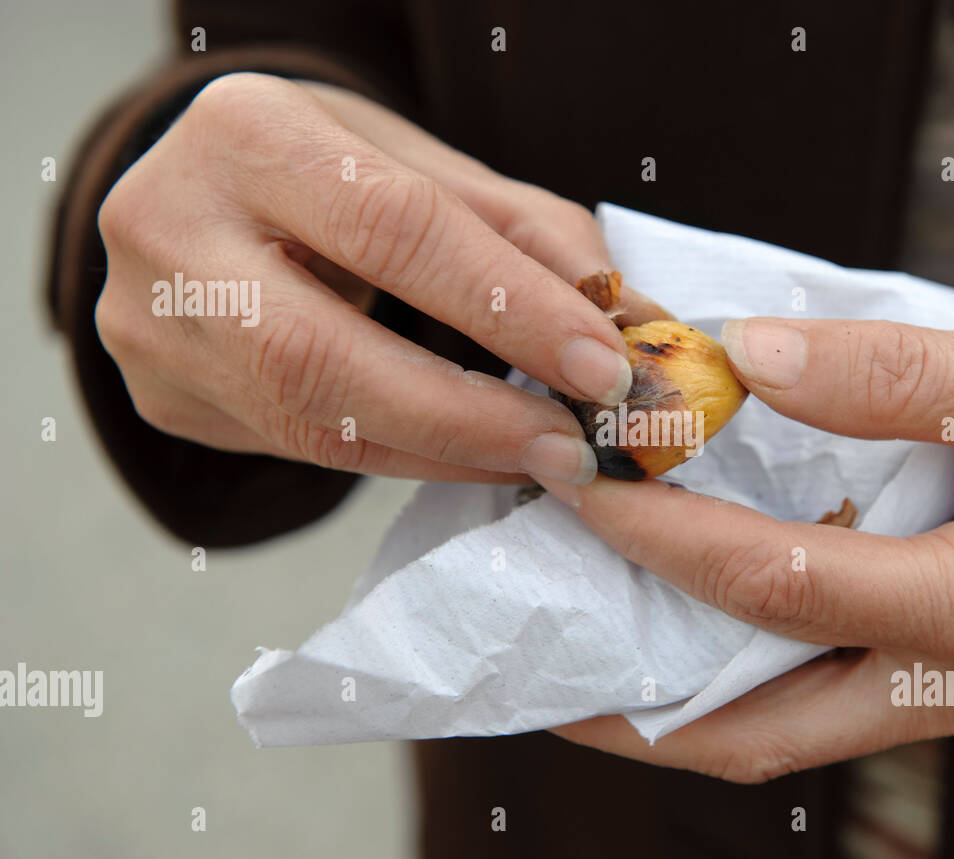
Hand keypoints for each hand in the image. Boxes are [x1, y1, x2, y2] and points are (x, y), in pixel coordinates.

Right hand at [96, 73, 664, 483]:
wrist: (214, 193)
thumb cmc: (334, 171)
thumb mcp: (429, 169)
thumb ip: (531, 238)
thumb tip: (634, 326)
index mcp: (244, 134)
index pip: (392, 231)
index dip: (509, 307)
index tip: (603, 364)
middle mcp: (169, 228)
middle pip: (323, 356)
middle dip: (469, 415)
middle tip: (571, 445)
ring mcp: (148, 324)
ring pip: (309, 424)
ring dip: (445, 454)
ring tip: (539, 457)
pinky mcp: (162, 395)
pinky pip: (300, 449)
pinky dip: (402, 460)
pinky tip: (471, 456)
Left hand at [536, 319, 953, 781]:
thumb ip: (889, 377)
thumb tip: (756, 359)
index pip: (777, 590)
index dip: (667, 536)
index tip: (591, 483)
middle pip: (758, 731)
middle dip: (637, 703)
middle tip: (548, 646)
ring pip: (785, 727)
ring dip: (682, 692)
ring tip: (598, 634)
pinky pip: (827, 690)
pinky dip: (747, 661)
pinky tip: (702, 610)